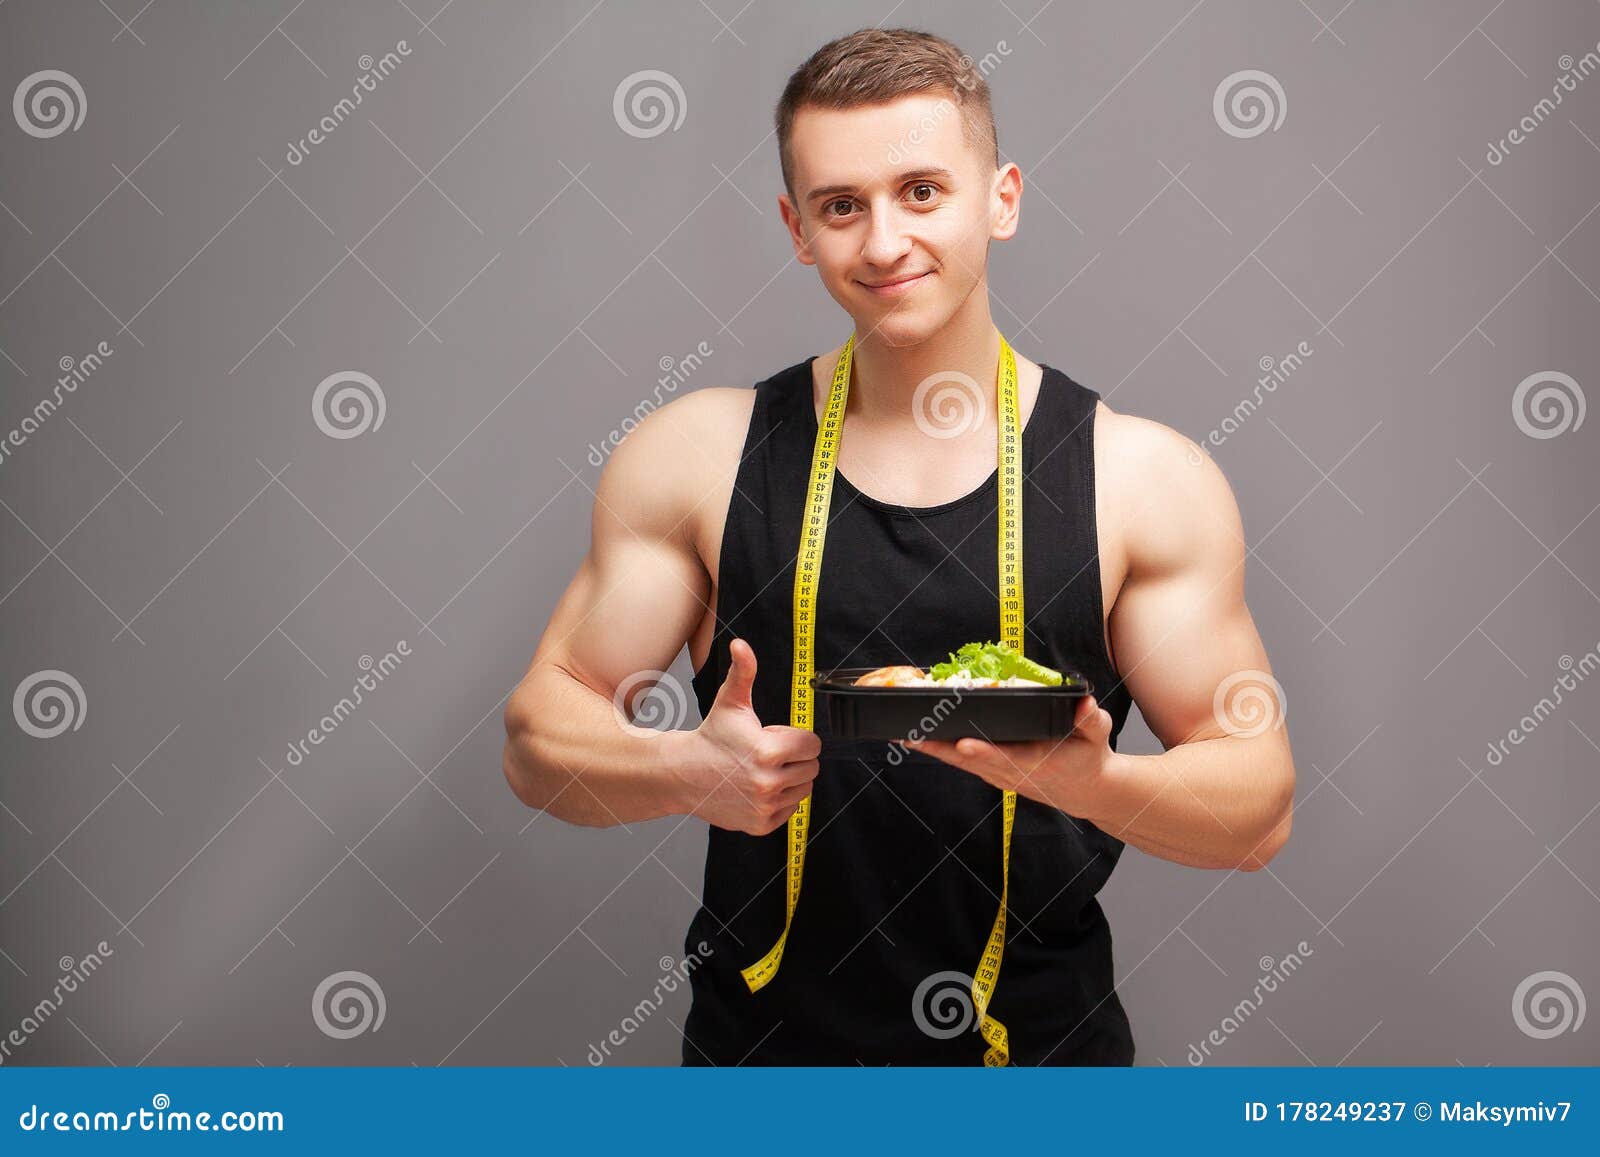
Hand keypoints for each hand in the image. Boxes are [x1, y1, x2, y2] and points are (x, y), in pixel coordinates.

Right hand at [686, 638, 821, 834]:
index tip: (776, 737)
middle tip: (768, 754)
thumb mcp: (730, 702)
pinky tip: (758, 787)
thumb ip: (743, 671)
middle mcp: (769, 782)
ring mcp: (765, 806)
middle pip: (812, 768)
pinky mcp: (761, 824)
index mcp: (768, 751)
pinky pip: (790, 810)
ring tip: (762, 770)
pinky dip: (780, 800)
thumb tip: (740, 644)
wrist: (684, 774)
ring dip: (790, 779)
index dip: (797, 738)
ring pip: (804, 790)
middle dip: (795, 758)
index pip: (813, 745)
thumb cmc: (712, 737)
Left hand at [902, 694, 1114, 816]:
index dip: (984, 752)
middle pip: (971, 761)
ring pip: (961, 763)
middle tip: (911, 737)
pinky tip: (922, 740)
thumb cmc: (1089, 759)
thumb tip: (1085, 703)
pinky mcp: (993, 773)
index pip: (1006, 758)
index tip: (964, 744)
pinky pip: (964, 762)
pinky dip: (943, 751)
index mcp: (1035, 764)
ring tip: (905, 736)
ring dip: (934, 750)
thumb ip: (1091, 720)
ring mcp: (999, 775)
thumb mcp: (1098, 737)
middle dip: (941, 749)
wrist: (1086, 790)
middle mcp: (1011, 773)